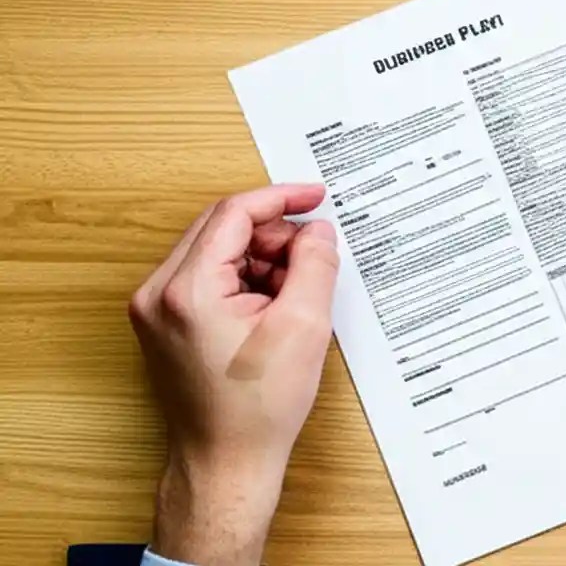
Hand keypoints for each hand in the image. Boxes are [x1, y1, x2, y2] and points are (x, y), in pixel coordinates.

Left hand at [128, 184, 339, 564]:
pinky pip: (209, 277)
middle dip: (274, 234)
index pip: (234, 213)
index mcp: (187, 289)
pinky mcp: (165, 322)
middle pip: (222, 228)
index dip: (281, 198)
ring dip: (262, 258)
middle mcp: (159, 293)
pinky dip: (245, 279)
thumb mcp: (304, 326)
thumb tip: (318, 231)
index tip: (315, 197)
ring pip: (217, 251)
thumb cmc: (257, 409)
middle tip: (314, 255)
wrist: (226, 461)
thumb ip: (315, 265)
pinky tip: (275, 307)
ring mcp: (156, 308)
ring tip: (296, 294)